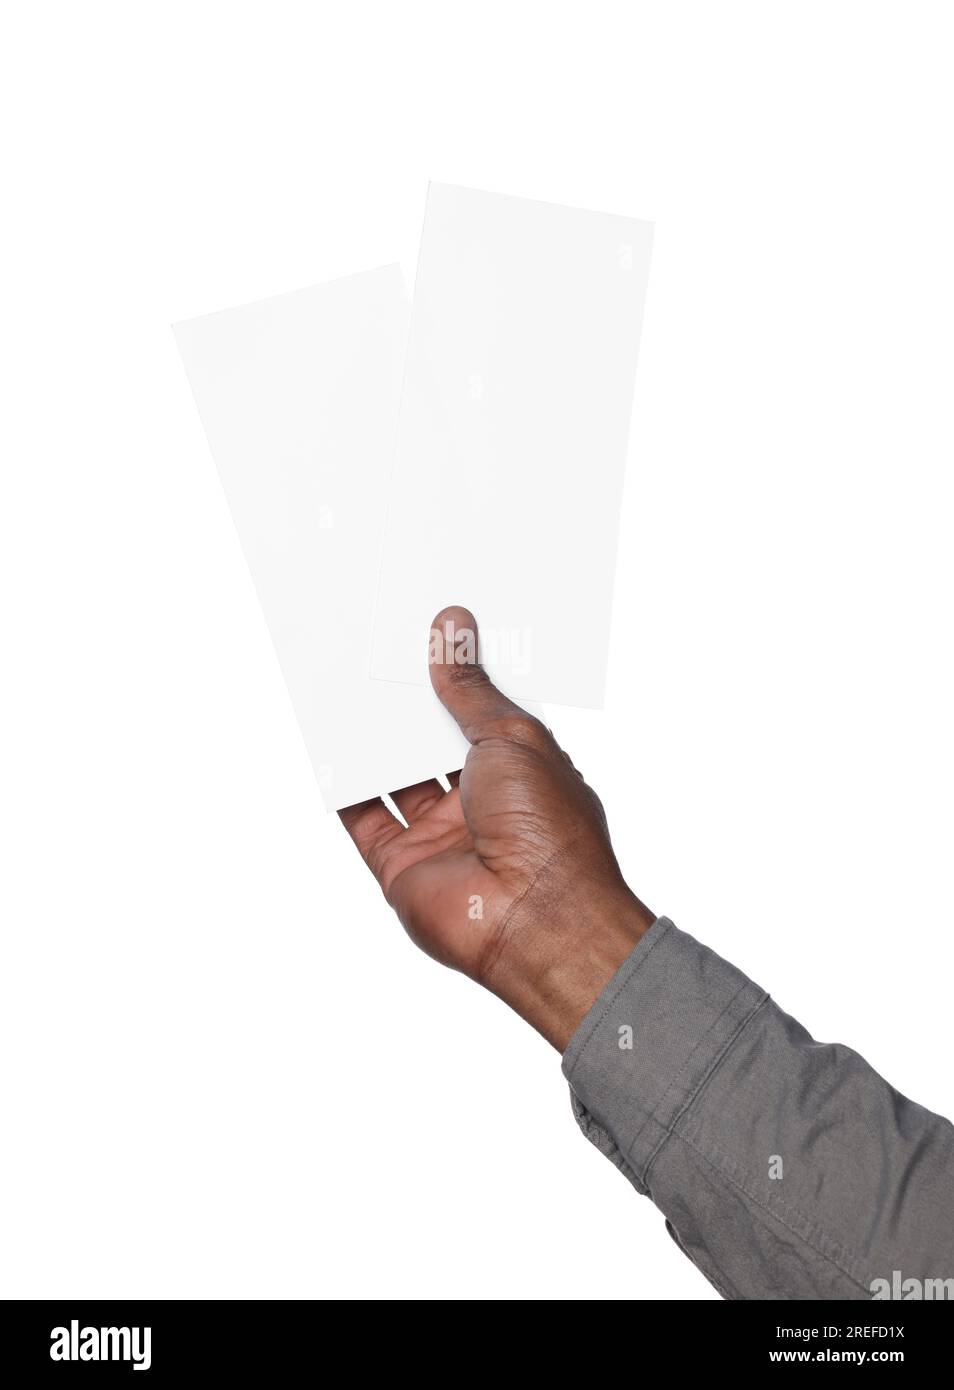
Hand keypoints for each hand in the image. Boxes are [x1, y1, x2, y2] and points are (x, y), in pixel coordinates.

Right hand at [340, 607, 653, 1049]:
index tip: (425, 632)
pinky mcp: (401, 865)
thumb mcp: (511, 736)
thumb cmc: (547, 830)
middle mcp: (482, 802)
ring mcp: (440, 835)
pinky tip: (326, 739)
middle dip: (405, 701)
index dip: (454, 676)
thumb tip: (452, 627)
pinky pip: (364, 817)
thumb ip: (469, 687)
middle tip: (375, 650)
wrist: (535, 919)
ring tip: (343, 680)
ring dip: (372, 736)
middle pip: (432, 741)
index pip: (480, 713)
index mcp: (522, 769)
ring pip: (395, 774)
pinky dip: (344, 783)